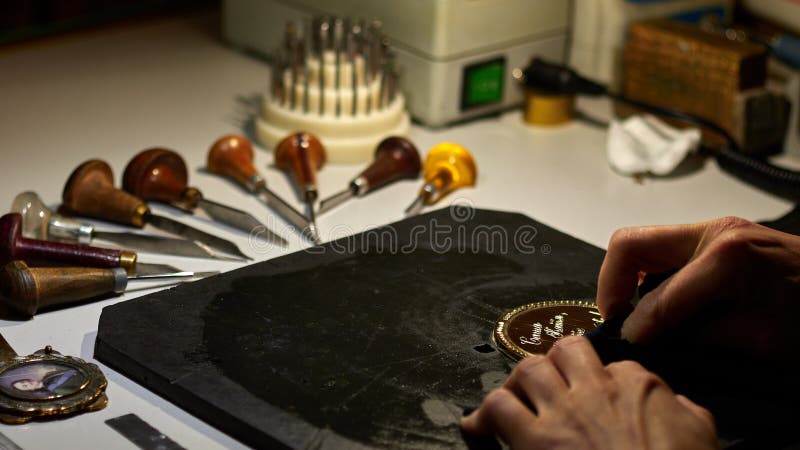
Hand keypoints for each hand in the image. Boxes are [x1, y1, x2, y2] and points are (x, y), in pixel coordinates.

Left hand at [461, 336, 716, 449]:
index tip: (598, 395)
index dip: (604, 379)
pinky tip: (478, 426)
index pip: (616, 364)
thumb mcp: (702, 439)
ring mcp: (563, 412)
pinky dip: (483, 415)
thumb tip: (678, 406)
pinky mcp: (534, 440)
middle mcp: (597, 390)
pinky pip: (497, 407)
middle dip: (557, 362)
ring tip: (515, 398)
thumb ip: (684, 413)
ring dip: (519, 383)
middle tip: (551, 383)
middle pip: (566, 350)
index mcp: (640, 387)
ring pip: (528, 369)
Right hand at [596, 216, 799, 360]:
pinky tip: (666, 301)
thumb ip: (692, 332)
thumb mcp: (756, 340)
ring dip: (631, 278)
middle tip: (617, 317)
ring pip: (645, 243)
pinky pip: (667, 249)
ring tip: (640, 313)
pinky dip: (654, 274)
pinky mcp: (723, 234)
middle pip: (631, 243)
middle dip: (613, 283)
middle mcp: (716, 231)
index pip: (655, 291)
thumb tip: (647, 334)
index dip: (636, 322)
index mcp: (726, 256)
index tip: (630, 341)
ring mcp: (719, 228)